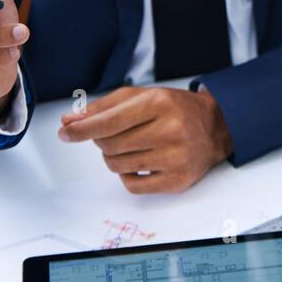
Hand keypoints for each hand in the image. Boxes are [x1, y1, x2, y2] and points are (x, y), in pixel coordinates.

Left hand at [58, 86, 232, 192]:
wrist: (216, 127)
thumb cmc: (174, 109)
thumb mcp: (142, 96)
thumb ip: (103, 107)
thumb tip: (70, 122)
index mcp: (159, 103)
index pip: (109, 122)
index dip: (82, 129)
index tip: (65, 132)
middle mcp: (170, 130)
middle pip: (110, 145)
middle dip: (102, 140)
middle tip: (113, 134)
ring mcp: (176, 158)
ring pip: (117, 166)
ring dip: (113, 157)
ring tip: (130, 146)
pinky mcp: (177, 181)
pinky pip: (132, 185)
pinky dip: (127, 175)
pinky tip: (139, 162)